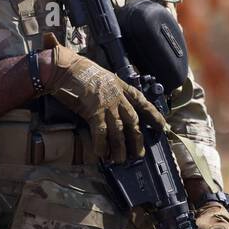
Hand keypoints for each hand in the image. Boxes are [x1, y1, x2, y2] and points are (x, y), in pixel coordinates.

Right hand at [41, 33, 166, 163]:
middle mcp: (118, 97)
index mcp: (122, 87)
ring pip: (119, 131)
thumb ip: (113, 92)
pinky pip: (101, 132)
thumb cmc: (82, 72)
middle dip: (137, 140)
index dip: (154, 116)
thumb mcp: (105, 79)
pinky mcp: (94, 111)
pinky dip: (101, 144)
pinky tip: (101, 154)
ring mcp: (107, 105)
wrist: (66, 68)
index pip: (143, 103)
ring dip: (120, 148)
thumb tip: (116, 107)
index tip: (162, 126)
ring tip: (120, 160)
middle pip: (133, 122)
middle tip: (139, 154)